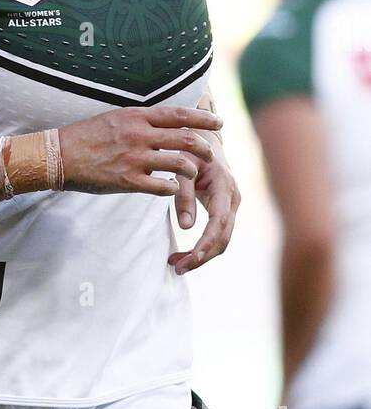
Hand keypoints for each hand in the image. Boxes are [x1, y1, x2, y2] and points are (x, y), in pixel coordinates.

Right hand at [58, 105, 222, 194]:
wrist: (58, 156)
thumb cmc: (85, 137)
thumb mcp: (114, 118)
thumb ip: (139, 120)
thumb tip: (161, 122)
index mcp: (136, 116)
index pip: (179, 115)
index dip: (203, 118)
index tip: (219, 123)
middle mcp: (138, 135)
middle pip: (186, 139)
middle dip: (204, 148)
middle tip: (211, 154)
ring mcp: (134, 158)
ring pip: (179, 164)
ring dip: (192, 170)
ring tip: (193, 174)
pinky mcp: (127, 180)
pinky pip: (162, 186)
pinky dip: (173, 188)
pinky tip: (173, 189)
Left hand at [167, 135, 240, 274]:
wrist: (204, 140)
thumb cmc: (190, 150)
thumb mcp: (183, 167)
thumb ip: (183, 194)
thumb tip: (185, 227)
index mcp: (224, 187)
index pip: (218, 223)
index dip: (206, 244)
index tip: (190, 260)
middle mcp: (233, 199)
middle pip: (223, 238)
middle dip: (201, 257)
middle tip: (177, 268)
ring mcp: (231, 206)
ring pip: (221, 240)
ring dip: (200, 255)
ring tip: (176, 264)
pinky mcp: (224, 211)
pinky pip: (217, 235)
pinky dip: (202, 248)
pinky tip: (184, 255)